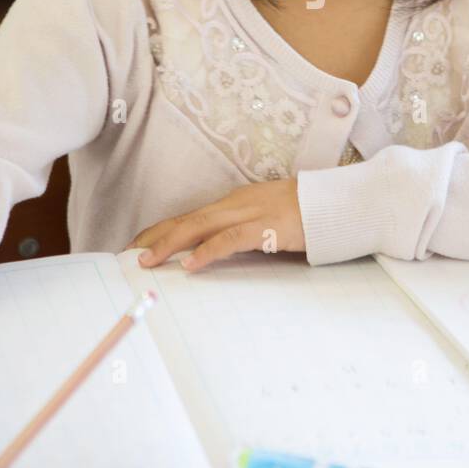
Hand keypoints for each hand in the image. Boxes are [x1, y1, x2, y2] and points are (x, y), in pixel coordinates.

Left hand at [128, 178, 305, 271]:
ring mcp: (251, 213)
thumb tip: (219, 254)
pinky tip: (191, 264)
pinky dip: (207, 251)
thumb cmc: (307, 215)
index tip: (137, 246)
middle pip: (186, 220)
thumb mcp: (267, 222)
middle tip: (129, 256)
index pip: (190, 217)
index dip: (161, 231)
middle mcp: (236, 204)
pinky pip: (230, 239)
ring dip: (170, 244)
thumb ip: (244, 233)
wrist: (339, 203)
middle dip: (155, 237)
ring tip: (148, 261)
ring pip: (200, 227)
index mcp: (235, 203)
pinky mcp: (267, 227)